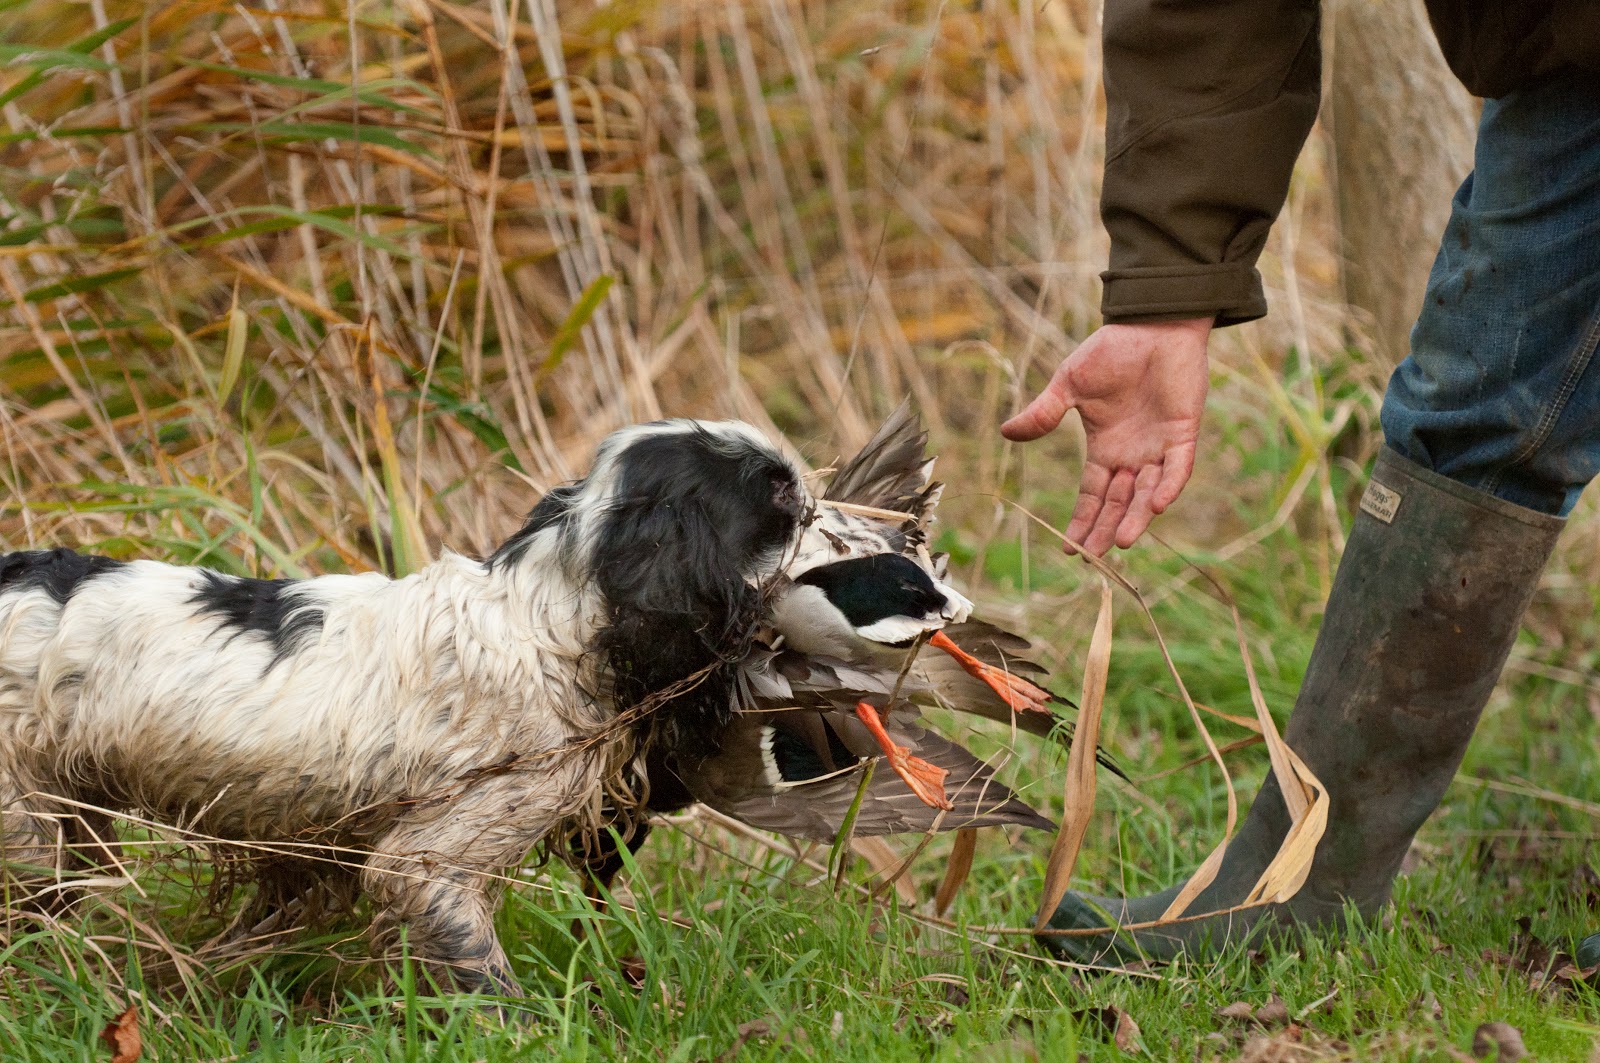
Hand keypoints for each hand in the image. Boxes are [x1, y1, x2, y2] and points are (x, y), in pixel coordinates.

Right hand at [1001, 318, 1211, 554]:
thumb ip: (1044, 413)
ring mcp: (1158, 446)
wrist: (1152, 323)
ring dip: (1136, 517)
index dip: (1082, 521)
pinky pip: (1178, 468)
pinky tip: (1156, 505)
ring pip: (1147, 493)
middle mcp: (1132, 455)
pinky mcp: (1183, 433)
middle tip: (1094, 560)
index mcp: (1105, 448)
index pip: (1093, 495)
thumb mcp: (1069, 385)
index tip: (1070, 549)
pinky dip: (1168, 486)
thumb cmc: (1112, 351)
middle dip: (1106, 530)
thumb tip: (1005, 433)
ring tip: (1122, 542)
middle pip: (1118, 503)